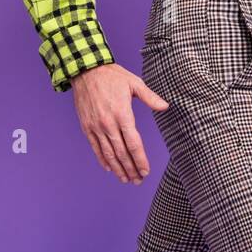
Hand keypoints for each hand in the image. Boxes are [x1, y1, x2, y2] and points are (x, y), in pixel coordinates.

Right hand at [71, 62, 168, 184]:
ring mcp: (96, 126)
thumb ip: (150, 97)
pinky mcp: (86, 127)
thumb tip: (165, 106)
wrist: (86, 71)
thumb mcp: (134, 83)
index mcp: (122, 114)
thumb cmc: (112, 76)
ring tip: (126, 179)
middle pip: (121, 153)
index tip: (146, 171)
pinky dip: (102, 159)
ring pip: (108, 153)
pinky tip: (110, 168)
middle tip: (138, 180)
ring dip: (118, 168)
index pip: (133, 143)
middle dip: (131, 169)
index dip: (140, 159)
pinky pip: (95, 147)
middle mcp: (108, 124)